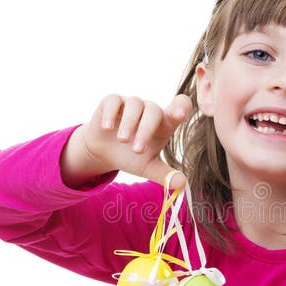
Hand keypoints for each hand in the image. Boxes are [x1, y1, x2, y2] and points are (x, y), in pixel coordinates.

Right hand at [60, 93, 191, 187]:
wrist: (103, 152)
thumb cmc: (131, 156)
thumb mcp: (148, 168)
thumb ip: (165, 174)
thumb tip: (182, 184)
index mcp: (164, 124)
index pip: (179, 107)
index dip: (181, 107)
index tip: (180, 114)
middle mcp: (150, 110)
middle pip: (154, 111)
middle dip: (146, 130)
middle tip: (137, 150)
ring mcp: (131, 104)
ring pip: (135, 104)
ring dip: (129, 123)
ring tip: (123, 140)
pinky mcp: (112, 102)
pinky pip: (113, 101)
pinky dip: (110, 113)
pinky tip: (107, 128)